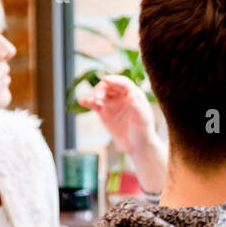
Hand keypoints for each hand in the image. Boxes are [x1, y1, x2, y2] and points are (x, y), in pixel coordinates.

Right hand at [76, 75, 166, 191]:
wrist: (137, 147)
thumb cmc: (144, 131)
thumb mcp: (143, 119)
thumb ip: (137, 107)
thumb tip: (131, 94)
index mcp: (134, 94)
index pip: (123, 83)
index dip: (114, 79)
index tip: (105, 80)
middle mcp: (122, 96)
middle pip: (109, 86)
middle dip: (101, 88)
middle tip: (95, 97)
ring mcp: (112, 104)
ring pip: (101, 94)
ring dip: (93, 94)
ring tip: (90, 100)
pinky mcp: (104, 113)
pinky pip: (94, 104)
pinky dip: (87, 102)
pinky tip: (81, 101)